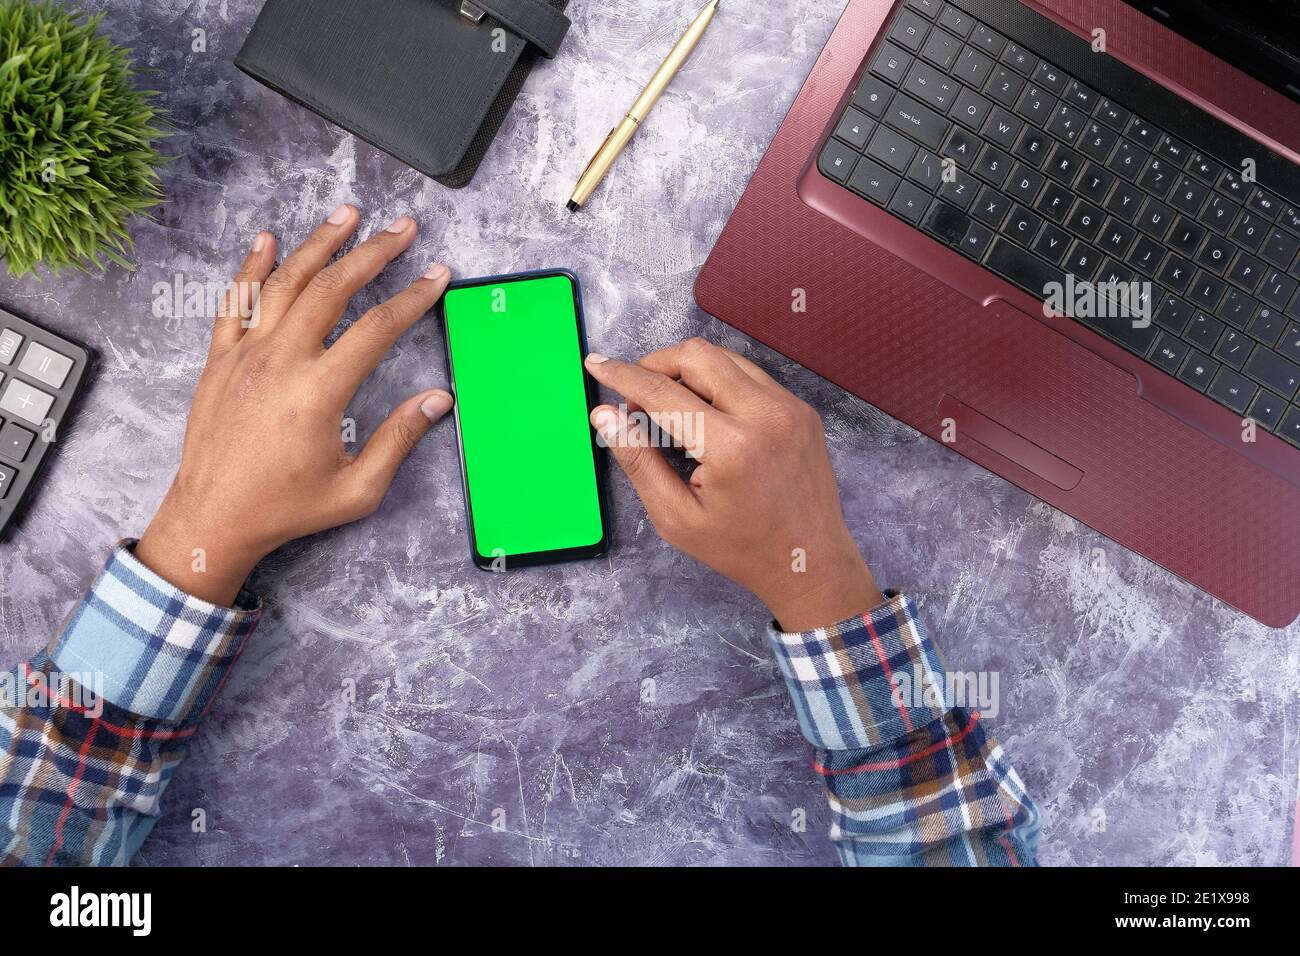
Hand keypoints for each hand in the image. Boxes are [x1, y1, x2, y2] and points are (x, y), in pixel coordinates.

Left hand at [136, 205, 453, 605]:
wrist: (212, 518)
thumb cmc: (287, 508)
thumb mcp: (357, 489)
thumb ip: (399, 439)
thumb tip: (438, 400)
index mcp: (318, 392)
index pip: (377, 329)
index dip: (412, 297)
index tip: (437, 275)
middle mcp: (281, 361)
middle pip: (333, 289)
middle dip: (372, 253)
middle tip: (402, 228)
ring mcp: (245, 355)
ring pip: (285, 283)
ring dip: (319, 244)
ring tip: (347, 215)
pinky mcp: (219, 360)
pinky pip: (235, 301)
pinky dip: (252, 267)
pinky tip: (268, 240)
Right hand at [584, 338, 882, 631]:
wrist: (810, 562)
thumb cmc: (742, 549)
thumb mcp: (676, 517)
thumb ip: (638, 461)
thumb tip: (604, 415)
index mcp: (731, 447)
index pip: (663, 391)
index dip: (623, 375)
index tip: (597, 364)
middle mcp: (765, 415)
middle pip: (696, 356)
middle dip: (655, 364)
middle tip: (634, 395)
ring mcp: (789, 408)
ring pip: (725, 358)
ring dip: (687, 370)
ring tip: (667, 407)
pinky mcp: (800, 409)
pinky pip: (750, 376)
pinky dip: (718, 383)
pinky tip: (704, 415)